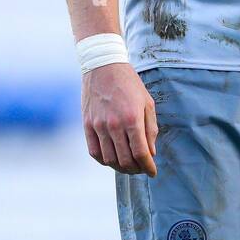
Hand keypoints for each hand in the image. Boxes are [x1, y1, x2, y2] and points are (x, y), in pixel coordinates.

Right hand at [81, 62, 157, 176]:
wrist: (103, 67)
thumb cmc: (129, 84)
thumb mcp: (147, 103)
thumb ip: (150, 129)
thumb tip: (151, 152)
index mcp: (132, 118)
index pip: (141, 153)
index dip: (148, 167)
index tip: (152, 172)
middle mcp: (114, 124)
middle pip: (125, 160)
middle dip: (136, 170)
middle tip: (141, 169)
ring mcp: (98, 126)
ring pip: (109, 159)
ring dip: (120, 168)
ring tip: (128, 166)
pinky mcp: (87, 125)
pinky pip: (94, 152)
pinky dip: (104, 161)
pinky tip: (112, 159)